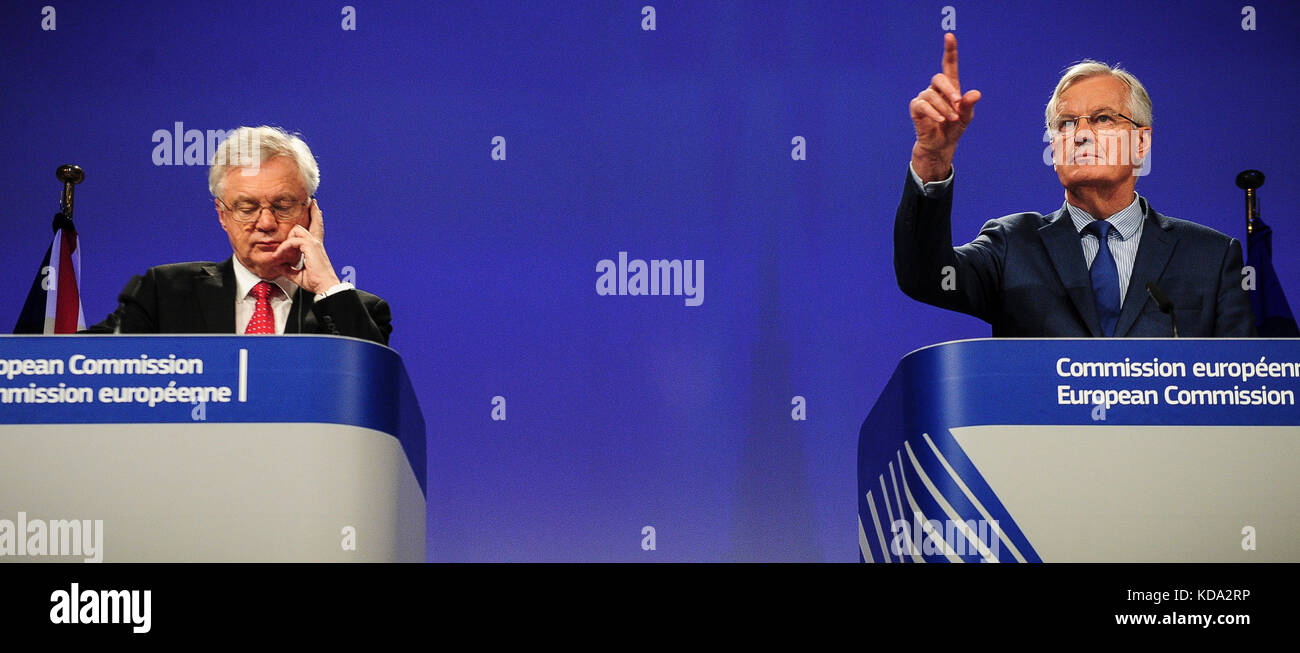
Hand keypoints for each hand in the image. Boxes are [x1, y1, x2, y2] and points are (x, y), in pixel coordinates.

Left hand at [271, 199, 341, 294]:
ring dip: (287, 239)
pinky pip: (292, 241)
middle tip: (312, 203)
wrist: (325, 287)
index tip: (317, 209)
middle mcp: (316, 244)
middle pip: (313, 223)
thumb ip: (289, 269)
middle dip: (313, 213)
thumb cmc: (317, 282)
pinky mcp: (310, 247)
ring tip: (280, 251)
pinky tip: (280, 255)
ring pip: (298, 229)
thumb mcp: (298, 275)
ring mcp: (314, 244)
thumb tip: (281, 267)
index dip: (317, 218)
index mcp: (316, 249)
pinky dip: (284, 248)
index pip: (317, 230)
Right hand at [909, 33, 981, 181]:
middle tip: (958, 103)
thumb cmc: (954, 128)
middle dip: (949, 89)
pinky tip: (941, 119)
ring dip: (944, 107)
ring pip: (931, 95)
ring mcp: (924, 98)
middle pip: (939, 78)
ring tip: (951, 118)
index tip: (949, 36)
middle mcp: (935, 89)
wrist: (941, 145)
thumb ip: (969, 105)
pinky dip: (933, 112)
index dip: (949, 50)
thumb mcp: (966, 117)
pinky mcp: (916, 109)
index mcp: (950, 87)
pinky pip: (922, 105)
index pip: (948, 65)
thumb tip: (975, 93)